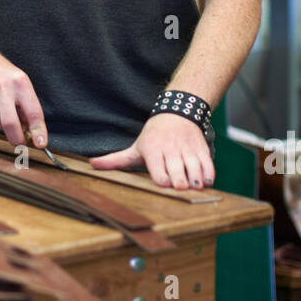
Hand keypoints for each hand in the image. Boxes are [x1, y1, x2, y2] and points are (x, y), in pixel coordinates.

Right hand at [0, 51, 47, 148]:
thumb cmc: (1, 73)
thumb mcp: (20, 82)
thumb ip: (26, 105)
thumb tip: (32, 132)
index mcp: (20, 83)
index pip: (33, 112)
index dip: (38, 131)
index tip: (41, 143)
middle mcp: (3, 88)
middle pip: (11, 124)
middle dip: (16, 139)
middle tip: (19, 142)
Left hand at [89, 113, 213, 189]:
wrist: (177, 113)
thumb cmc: (153, 137)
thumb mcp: (135, 147)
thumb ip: (115, 159)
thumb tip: (92, 165)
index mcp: (153, 151)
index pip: (159, 170)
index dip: (163, 179)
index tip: (165, 184)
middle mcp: (171, 150)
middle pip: (178, 171)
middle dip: (180, 181)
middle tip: (181, 187)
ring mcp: (188, 150)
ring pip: (195, 168)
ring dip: (196, 180)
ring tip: (194, 186)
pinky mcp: (201, 149)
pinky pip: (208, 165)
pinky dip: (208, 176)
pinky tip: (204, 182)